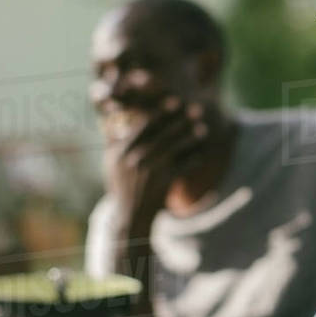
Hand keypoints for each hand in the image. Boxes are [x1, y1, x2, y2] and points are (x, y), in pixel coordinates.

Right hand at [102, 97, 218, 241]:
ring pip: (174, 149)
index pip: (144, 126)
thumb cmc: (122, 185)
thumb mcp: (112, 163)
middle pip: (162, 134)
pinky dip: (193, 160)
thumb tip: (116, 115)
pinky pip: (181, 168)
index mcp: (122, 150)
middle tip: (195, 108)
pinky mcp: (162, 183)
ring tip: (203, 129)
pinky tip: (202, 153)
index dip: (161, 112)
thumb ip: (114, 140)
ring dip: (190, 137)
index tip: (174, 101)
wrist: (129, 214)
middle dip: (180, 120)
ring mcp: (149, 171)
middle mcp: (135, 159)